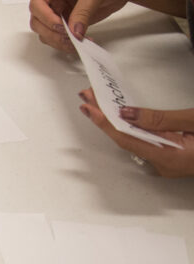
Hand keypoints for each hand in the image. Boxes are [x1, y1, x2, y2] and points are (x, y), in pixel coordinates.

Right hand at [28, 0, 136, 51]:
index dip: (46, 17)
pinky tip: (82, 40)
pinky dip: (67, 42)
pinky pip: (59, 35)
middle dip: (51, 32)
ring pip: (45, 31)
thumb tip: (74, 32)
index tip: (62, 27)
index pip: (37, 3)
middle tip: (69, 37)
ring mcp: (57, 8)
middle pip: (37, 20)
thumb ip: (83, 12)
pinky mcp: (67, 19)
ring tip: (77, 41)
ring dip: (58, 40)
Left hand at [77, 88, 193, 177]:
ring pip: (135, 140)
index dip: (103, 121)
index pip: (125, 137)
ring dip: (117, 121)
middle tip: (89, 98)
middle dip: (105, 117)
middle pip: (127, 138)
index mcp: (169, 158)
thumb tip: (127, 113)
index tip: (89, 106)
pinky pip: (147, 141)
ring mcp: (169, 163)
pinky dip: (132, 127)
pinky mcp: (174, 157)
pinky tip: (121, 116)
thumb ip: (159, 118)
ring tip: (99, 103)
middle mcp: (165, 165)